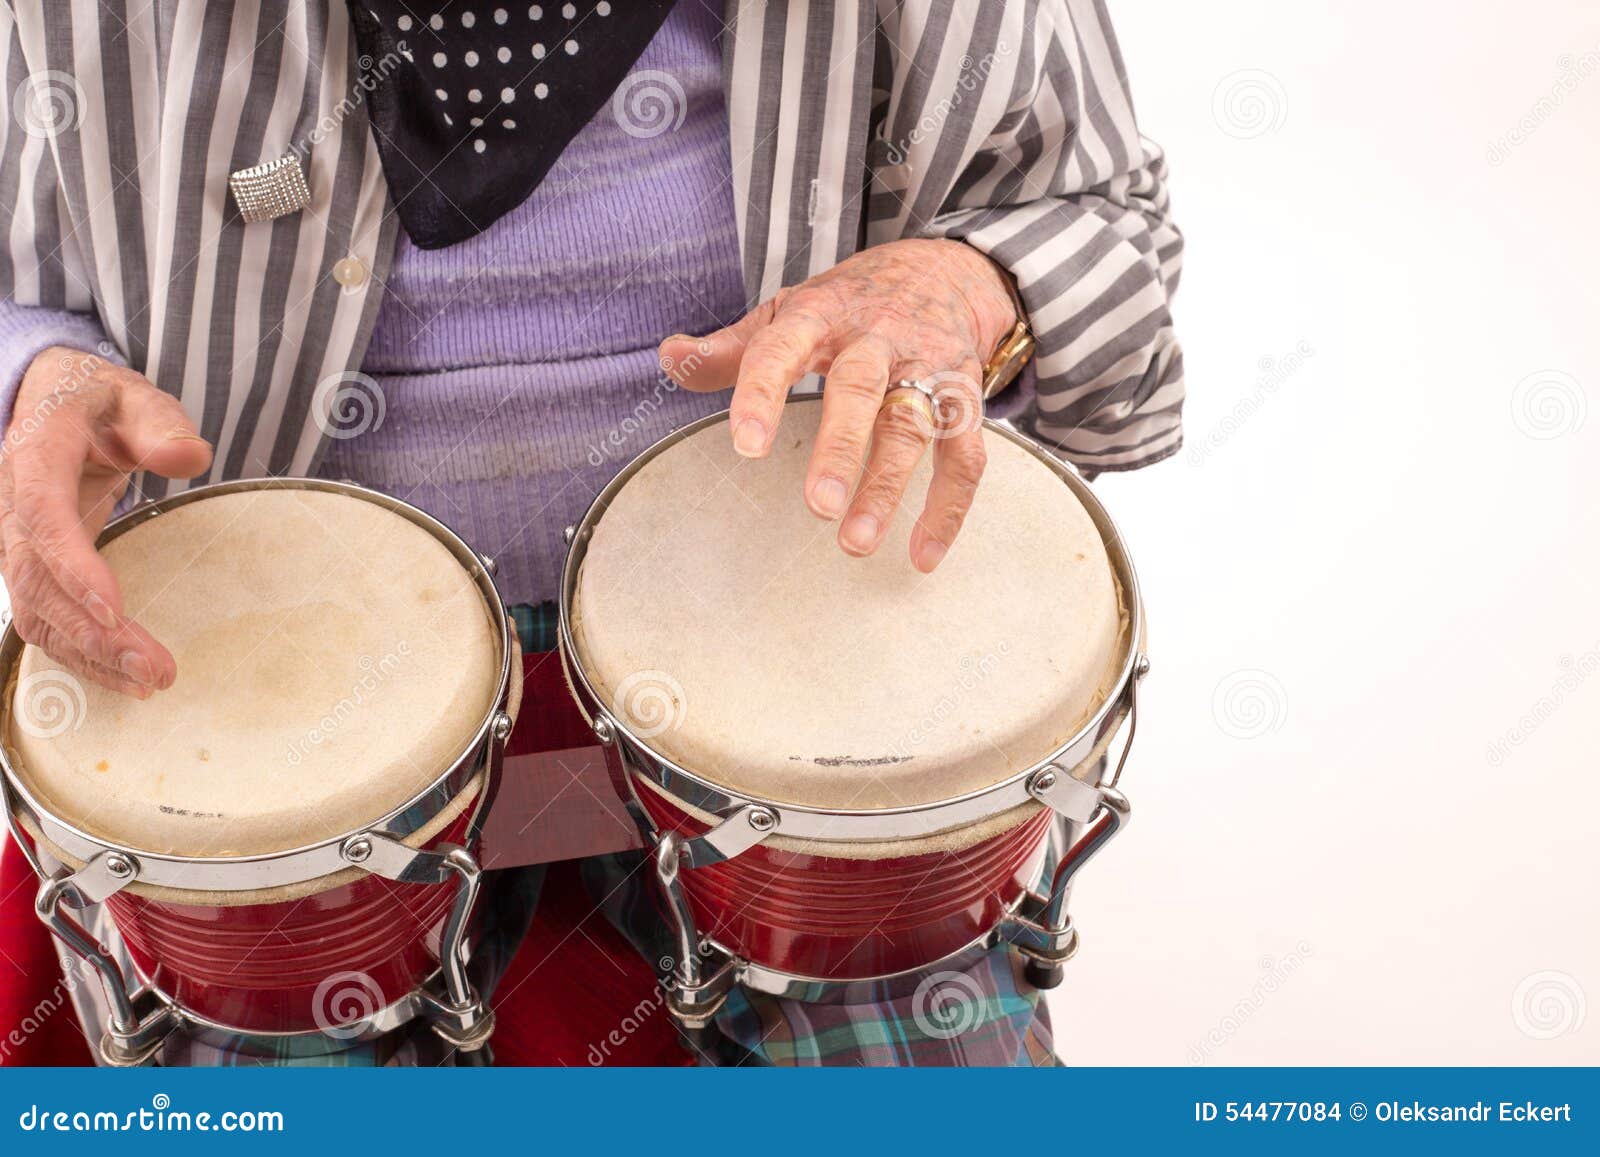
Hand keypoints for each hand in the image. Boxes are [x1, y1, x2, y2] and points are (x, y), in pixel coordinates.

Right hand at [0, 347, 211, 696]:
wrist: (56, 402)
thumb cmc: (100, 401)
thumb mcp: (135, 396)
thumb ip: (161, 424)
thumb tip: (189, 455)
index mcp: (35, 456)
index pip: (43, 516)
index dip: (73, 565)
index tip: (114, 608)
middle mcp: (14, 505)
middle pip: (39, 579)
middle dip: (92, 631)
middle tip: (154, 667)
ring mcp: (19, 540)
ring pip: (37, 610)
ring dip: (90, 652)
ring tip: (151, 681)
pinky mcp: (35, 565)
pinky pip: (46, 618)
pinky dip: (80, 652)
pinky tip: (125, 676)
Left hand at [659, 238, 1016, 571]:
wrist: (948, 269)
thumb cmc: (852, 302)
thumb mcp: (788, 311)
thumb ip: (731, 348)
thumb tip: (668, 357)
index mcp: (821, 314)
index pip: (784, 349)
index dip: (763, 394)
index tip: (745, 446)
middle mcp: (878, 336)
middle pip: (860, 389)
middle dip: (841, 448)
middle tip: (818, 507)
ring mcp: (927, 365)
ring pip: (913, 426)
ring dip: (887, 486)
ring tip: (855, 542)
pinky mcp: (965, 395)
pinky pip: (964, 454)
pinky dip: (948, 507)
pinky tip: (922, 555)